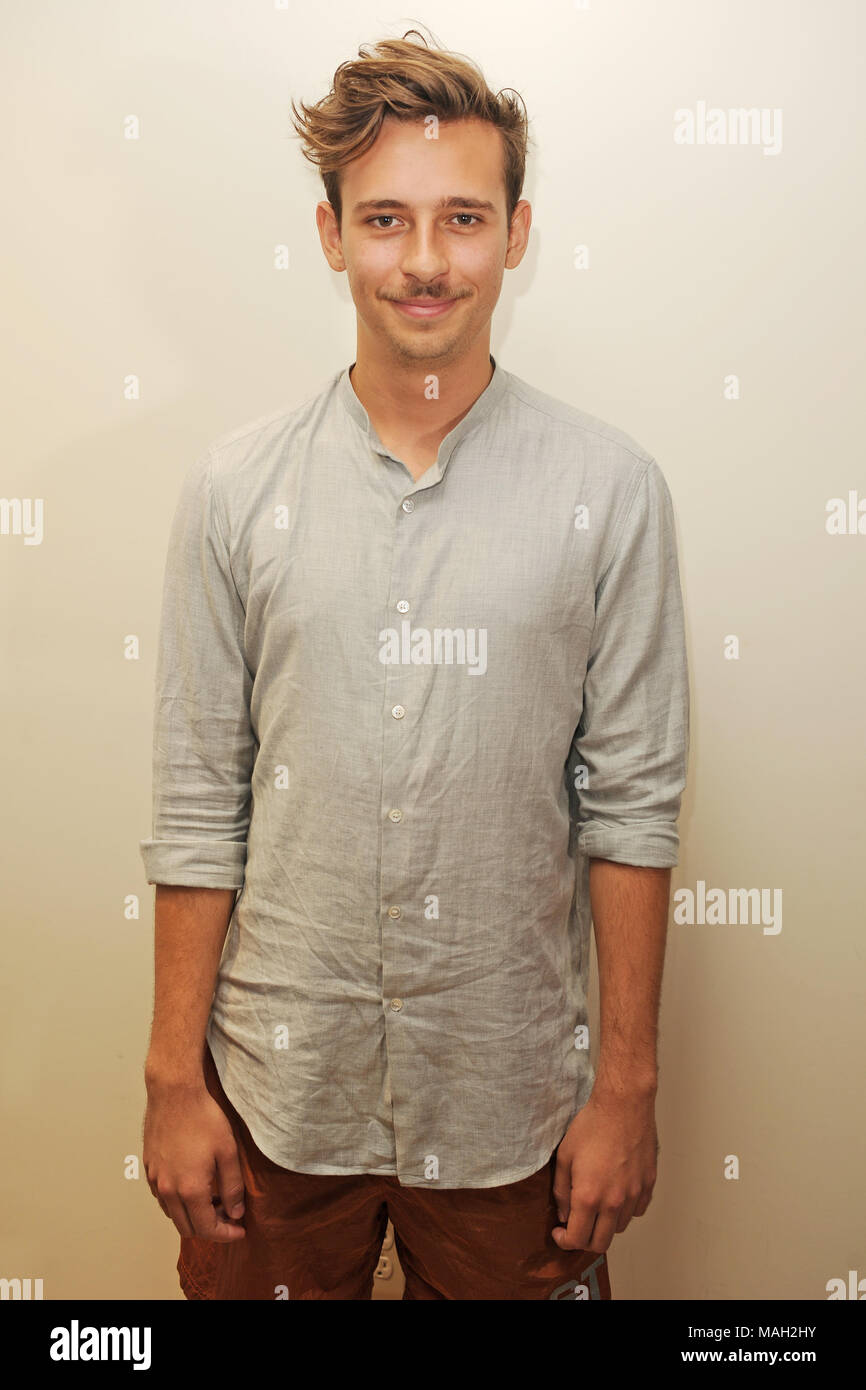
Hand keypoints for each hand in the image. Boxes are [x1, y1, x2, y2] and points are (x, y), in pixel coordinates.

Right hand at [143, 1077, 246, 1242]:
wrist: (174, 1093)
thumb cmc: (204, 1118)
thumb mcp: (228, 1153)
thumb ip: (232, 1188)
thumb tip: (235, 1213)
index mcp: (190, 1190)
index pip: (207, 1228)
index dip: (226, 1234)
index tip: (240, 1230)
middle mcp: (168, 1191)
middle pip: (188, 1228)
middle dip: (210, 1228)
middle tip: (229, 1215)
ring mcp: (154, 1180)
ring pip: (173, 1215)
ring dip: (193, 1215)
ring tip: (213, 1198)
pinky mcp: (148, 1169)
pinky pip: (162, 1198)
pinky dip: (178, 1202)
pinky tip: (193, 1185)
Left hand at [551, 1087, 657, 1253]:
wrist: (623, 1106)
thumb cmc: (592, 1126)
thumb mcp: (564, 1157)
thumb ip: (561, 1191)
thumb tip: (565, 1214)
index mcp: (588, 1196)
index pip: (577, 1239)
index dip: (564, 1241)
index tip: (560, 1232)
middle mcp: (613, 1202)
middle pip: (601, 1243)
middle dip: (584, 1239)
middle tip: (576, 1224)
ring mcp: (634, 1195)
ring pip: (619, 1228)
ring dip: (605, 1224)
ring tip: (596, 1204)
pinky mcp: (648, 1185)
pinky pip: (636, 1211)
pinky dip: (624, 1210)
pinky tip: (615, 1193)